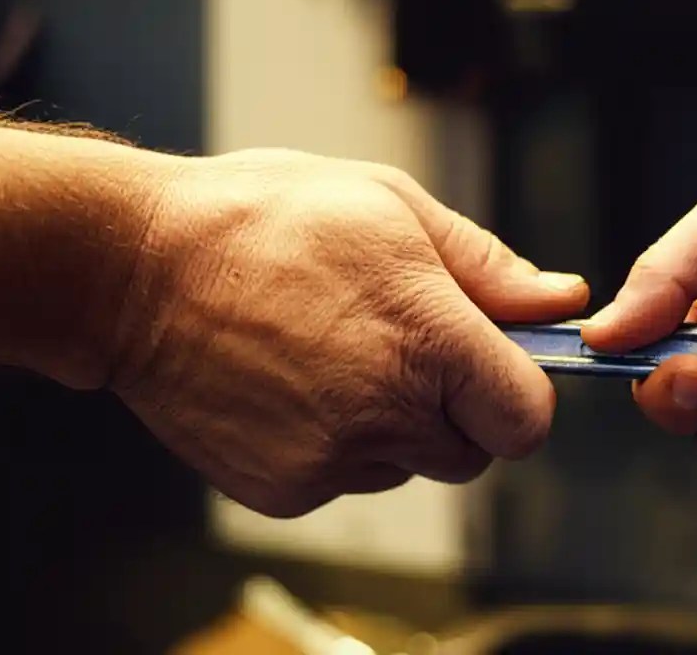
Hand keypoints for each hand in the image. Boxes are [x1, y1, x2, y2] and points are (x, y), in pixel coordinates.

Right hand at [108, 149, 588, 516]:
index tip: (496, 364)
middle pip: (472, 450)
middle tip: (402, 346)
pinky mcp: (286, 489)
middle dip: (456, 407)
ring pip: (408, 466)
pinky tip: (295, 383)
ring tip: (333, 352)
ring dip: (394, 424)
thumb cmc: (265, 220)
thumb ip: (488, 266)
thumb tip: (562, 299)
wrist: (134, 269)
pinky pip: (347, 478)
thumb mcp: (391, 206)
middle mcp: (385, 412)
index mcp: (428, 338)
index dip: (520, 391)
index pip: (527, 418)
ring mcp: (332, 460)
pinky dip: (337, 443)